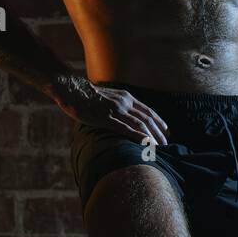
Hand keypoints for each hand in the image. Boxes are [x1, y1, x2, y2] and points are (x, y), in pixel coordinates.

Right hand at [51, 75, 168, 146]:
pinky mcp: (106, 118)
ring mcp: (115, 110)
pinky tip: (146, 143)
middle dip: (159, 132)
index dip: (159, 122)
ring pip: (140, 124)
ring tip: (159, 147)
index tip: (167, 131)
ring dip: (152, 136)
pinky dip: (138, 136)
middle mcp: (124, 102)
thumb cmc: (87, 96)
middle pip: (147, 118)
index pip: (148, 111)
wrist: (71, 89)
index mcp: (126, 97)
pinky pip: (126, 129)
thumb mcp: (108, 97)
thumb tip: (124, 115)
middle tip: (166, 144)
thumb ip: (118, 105)